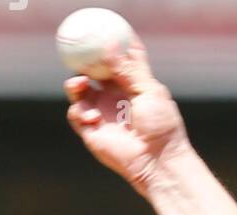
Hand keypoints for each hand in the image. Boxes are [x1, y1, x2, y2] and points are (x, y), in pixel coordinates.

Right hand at [64, 38, 189, 192]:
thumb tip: (110, 45)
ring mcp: (102, 114)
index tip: (102, 31)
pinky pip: (75, 115)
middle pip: (91, 72)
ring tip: (80, 83)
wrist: (159, 161)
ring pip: (78, 91)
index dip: (109, 47)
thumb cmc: (162, 127)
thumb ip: (129, 69)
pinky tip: (93, 117)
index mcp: (131, 87)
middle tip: (77, 53)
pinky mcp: (92, 132)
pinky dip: (79, 111)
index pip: (117, 62)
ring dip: (74, 84)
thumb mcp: (150, 92)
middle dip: (82, 62)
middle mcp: (114, 98)